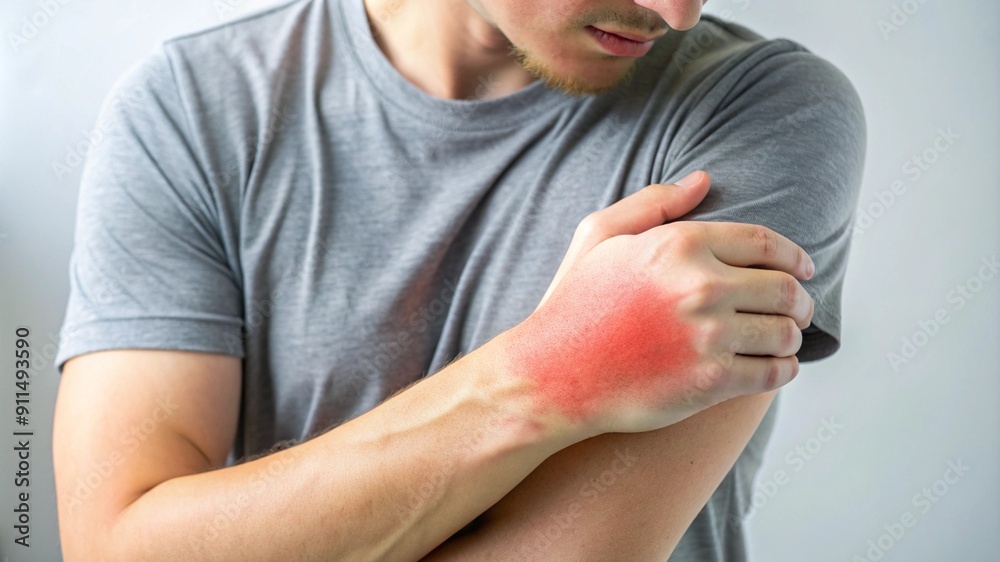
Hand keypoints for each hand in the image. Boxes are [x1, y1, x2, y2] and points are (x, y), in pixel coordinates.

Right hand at [508, 171, 814, 435]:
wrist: (553, 375)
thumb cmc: (575, 303)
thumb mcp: (599, 237)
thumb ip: (653, 203)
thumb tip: (703, 180)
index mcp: (678, 245)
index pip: (764, 243)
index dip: (794, 256)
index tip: (804, 268)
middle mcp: (699, 286)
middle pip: (785, 289)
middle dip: (800, 300)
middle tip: (799, 310)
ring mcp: (707, 336)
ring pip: (784, 333)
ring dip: (793, 337)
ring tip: (786, 340)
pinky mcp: (710, 382)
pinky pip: (773, 373)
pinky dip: (783, 370)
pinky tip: (775, 367)